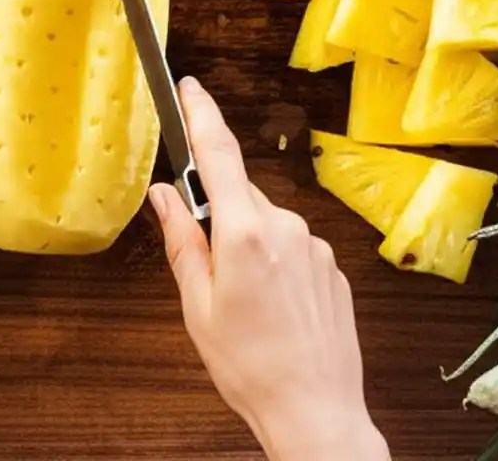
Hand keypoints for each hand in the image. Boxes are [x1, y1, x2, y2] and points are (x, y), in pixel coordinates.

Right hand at [149, 78, 388, 460]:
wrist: (314, 410)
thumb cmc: (250, 367)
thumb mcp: (197, 306)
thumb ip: (181, 242)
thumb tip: (165, 196)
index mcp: (245, 234)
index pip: (219, 154)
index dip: (201, 114)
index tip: (189, 87)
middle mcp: (287, 228)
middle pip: (240, 194)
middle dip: (217, 213)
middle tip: (204, 264)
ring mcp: (315, 246)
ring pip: (266, 222)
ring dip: (247, 243)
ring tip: (242, 302)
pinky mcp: (332, 266)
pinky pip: (293, 246)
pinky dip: (274, 262)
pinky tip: (270, 307)